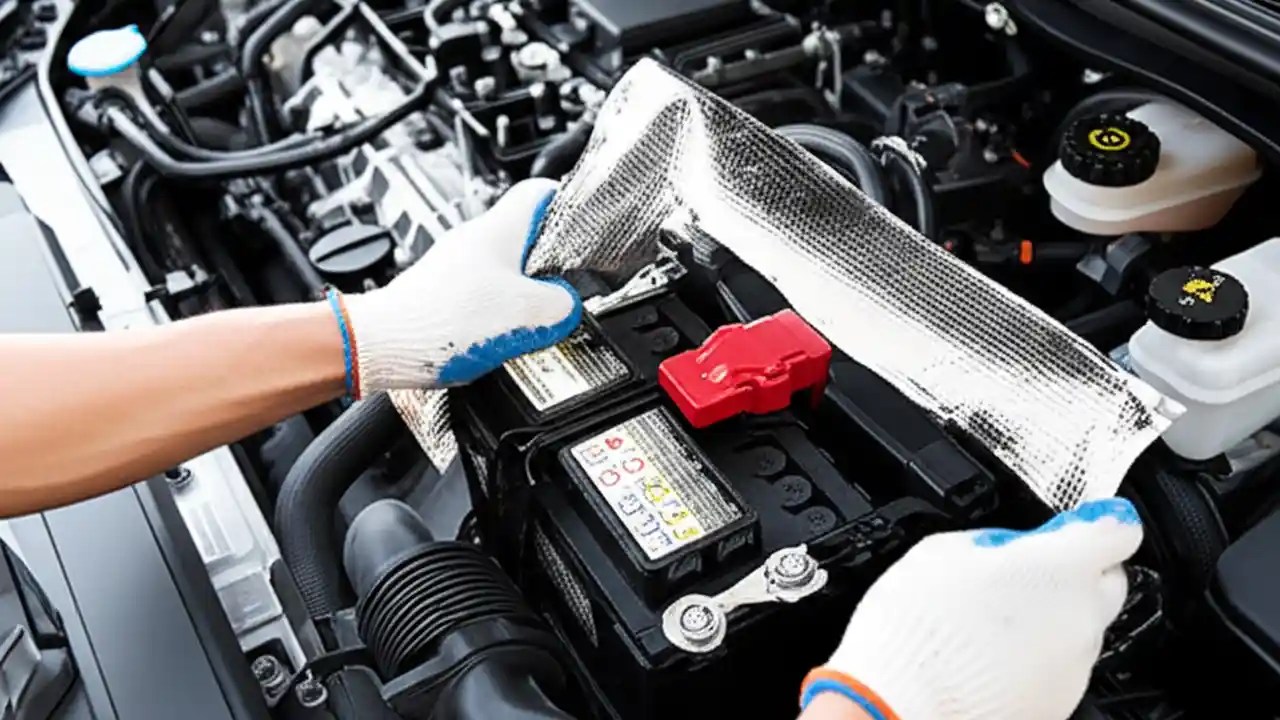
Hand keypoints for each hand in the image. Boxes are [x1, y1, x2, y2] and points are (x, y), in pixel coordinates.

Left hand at [341, 178, 580, 395]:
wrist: (383, 345)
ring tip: (530, 323)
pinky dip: (497, 313)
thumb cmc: (441, 320)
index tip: (582, 220)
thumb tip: (568, 306)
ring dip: (523, 294)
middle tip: (563, 290)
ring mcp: (454, 265)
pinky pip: (482, 294)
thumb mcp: (527, 314)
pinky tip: (499, 338)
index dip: (567, 202)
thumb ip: (561, 305)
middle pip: (526, 237)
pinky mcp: (441, 292)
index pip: (540, 192)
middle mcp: (474, 241)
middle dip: (550, 266)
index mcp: (499, 230)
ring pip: (505, 270)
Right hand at [801, 498, 1142, 719]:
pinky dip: (1033, 655)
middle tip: (1018, 573)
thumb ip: (998, 542)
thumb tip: (1013, 549)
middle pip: (1104, 582)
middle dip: (1071, 572)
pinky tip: (988, 654)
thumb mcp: (943, 551)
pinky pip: (1057, 665)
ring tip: (987, 622)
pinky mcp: (1059, 702)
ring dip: (1046, 616)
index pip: (1119, 530)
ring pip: (1078, 626)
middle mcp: (1079, 620)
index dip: (1098, 520)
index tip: (1081, 522)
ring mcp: (1072, 667)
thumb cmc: (916, 633)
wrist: (901, 705)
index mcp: (1059, 569)